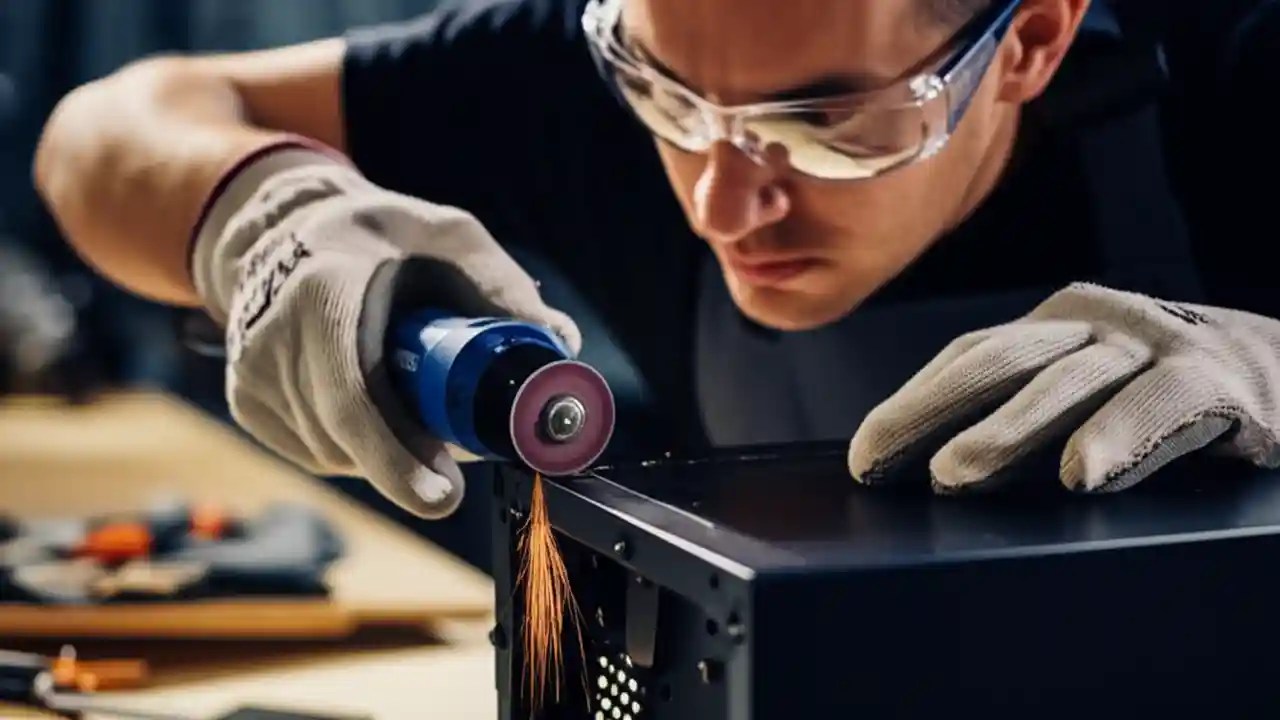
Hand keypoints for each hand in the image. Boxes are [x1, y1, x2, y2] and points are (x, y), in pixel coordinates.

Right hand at [192, 148, 578, 517]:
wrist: (282, 229)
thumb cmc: (378, 237)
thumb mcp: (448, 236)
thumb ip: (502, 287)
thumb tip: (561, 346)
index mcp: (324, 288)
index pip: (353, 396)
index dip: (395, 456)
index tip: (443, 498)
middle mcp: (274, 336)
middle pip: (347, 438)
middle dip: (409, 463)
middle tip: (451, 469)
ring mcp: (252, 374)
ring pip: (335, 454)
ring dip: (384, 451)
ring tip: (407, 403)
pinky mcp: (246, 402)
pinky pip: (315, 452)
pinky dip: (353, 447)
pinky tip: (368, 404)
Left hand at [848, 282, 1279, 492]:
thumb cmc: (1173, 393)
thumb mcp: (1094, 393)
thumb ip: (1029, 420)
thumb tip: (938, 474)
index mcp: (1060, 324)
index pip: (970, 356)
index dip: (912, 401)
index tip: (864, 456)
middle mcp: (1099, 322)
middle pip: (1000, 361)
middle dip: (930, 410)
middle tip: (879, 461)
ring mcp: (1158, 342)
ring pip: (1068, 383)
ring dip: (1006, 431)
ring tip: (953, 474)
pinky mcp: (1218, 380)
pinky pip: (1160, 405)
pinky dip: (1118, 438)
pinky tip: (1082, 474)